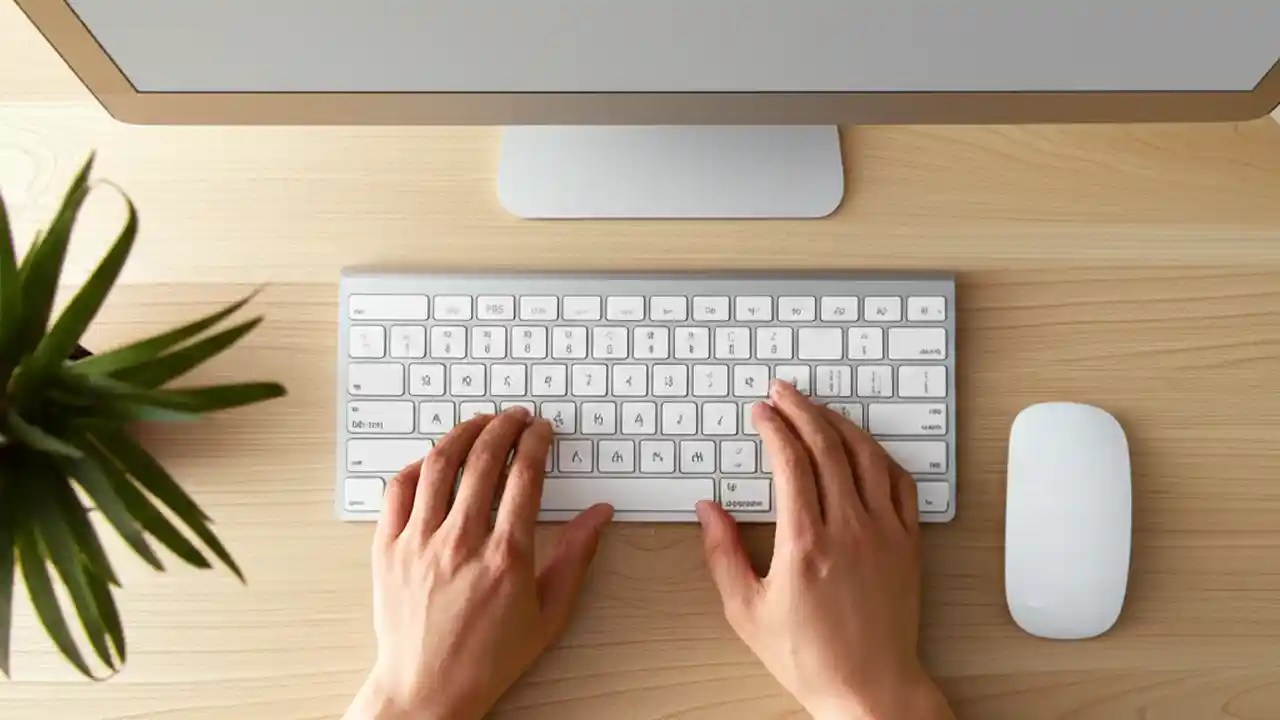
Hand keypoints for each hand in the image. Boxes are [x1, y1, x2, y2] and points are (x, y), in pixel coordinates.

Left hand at [345, 408, 613, 719]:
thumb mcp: (548, 612)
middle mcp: (461, 543)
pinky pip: (397, 489)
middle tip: (516, 417)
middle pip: (483, 460)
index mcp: (506, 557)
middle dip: (504, 427)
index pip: (525, 476)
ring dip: (463, 434)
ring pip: (438, 465)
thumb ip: (576, 556)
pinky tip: (434, 459)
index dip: (536, 442)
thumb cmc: (488, 657)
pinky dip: (417, 465)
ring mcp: (419, 542)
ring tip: (480, 423)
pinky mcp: (388, 548)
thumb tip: (599, 515)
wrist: (427, 689)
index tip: (542, 431)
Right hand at [696, 382, 953, 719]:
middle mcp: (848, 529)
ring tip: (817, 408)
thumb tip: (708, 510)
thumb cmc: (808, 657)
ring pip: (866, 456)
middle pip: (827, 446)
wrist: (870, 689)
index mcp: (804, 543)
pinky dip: (878, 455)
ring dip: (839, 423)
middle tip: (783, 392)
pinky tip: (861, 447)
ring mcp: (884, 533)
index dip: (773, 427)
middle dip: (801, 409)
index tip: (760, 412)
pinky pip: (899, 482)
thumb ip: (722, 554)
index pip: (790, 461)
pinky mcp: (908, 544)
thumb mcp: (745, 611)